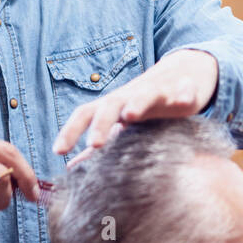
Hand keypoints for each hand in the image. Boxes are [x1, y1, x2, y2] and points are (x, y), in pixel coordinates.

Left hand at [52, 50, 218, 162]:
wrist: (178, 76)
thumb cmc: (142, 105)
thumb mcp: (119, 123)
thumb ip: (97, 143)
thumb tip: (70, 166)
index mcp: (111, 106)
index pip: (84, 114)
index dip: (70, 131)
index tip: (57, 151)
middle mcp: (129, 97)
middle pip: (110, 106)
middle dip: (102, 124)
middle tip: (95, 144)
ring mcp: (156, 92)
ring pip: (144, 95)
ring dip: (137, 104)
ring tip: (131, 115)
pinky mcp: (182, 90)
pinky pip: (183, 91)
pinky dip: (183, 94)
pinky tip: (185, 101)